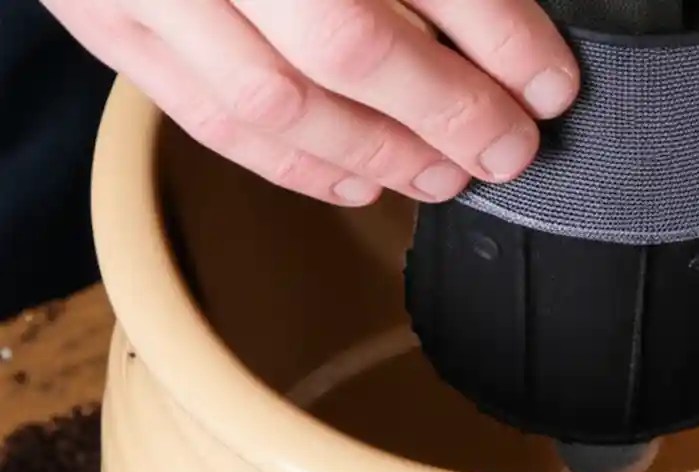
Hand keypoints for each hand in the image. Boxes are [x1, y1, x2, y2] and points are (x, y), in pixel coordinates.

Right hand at [42, 0, 579, 205]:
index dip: (501, 35)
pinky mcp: (108, 20)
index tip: (549, 82)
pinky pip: (210, 119)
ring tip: (444, 176)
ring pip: (277, 101)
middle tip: (507, 148)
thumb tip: (502, 29)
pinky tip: (358, 183)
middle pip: (348, 43)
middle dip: (447, 112)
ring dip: (379, 155)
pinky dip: (295, 165)